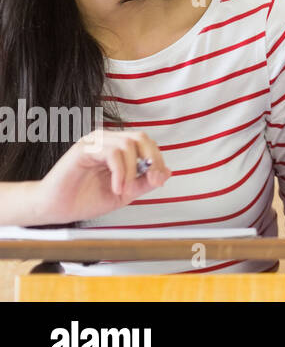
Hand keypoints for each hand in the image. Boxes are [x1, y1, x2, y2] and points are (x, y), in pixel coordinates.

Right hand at [31, 129, 168, 225]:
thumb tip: (167, 172)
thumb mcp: (124, 193)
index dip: (157, 159)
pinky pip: (112, 153)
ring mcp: (94, 142)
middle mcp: (107, 141)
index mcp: (117, 148)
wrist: (56, 209)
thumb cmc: (84, 199)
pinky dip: (120, 172)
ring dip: (132, 171)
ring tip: (124, 190)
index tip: (159, 179)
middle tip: (152, 180)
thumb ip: (144, 182)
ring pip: (128, 144)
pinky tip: (116, 187)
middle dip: (152, 159)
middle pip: (141, 137)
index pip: (146, 143)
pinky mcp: (84, 149)